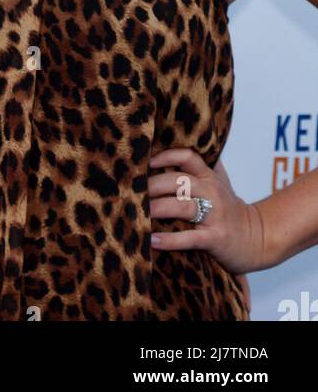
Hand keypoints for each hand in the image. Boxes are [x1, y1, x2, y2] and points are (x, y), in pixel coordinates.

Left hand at [148, 147, 265, 277]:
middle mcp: (212, 192)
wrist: (258, 238)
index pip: (188, 157)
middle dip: (153, 185)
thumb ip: (198, 168)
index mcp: (210, 177)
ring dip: (158, 208)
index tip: (146, 162)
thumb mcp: (218, 184)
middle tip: (132, 190)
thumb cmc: (229, 210)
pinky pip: (190, 238)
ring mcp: (215, 215)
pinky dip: (170, 240)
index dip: (166, 156)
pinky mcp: (216, 238)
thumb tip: (166, 151)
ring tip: (139, 211)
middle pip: (178, 181)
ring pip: (182, 206)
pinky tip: (152, 241)